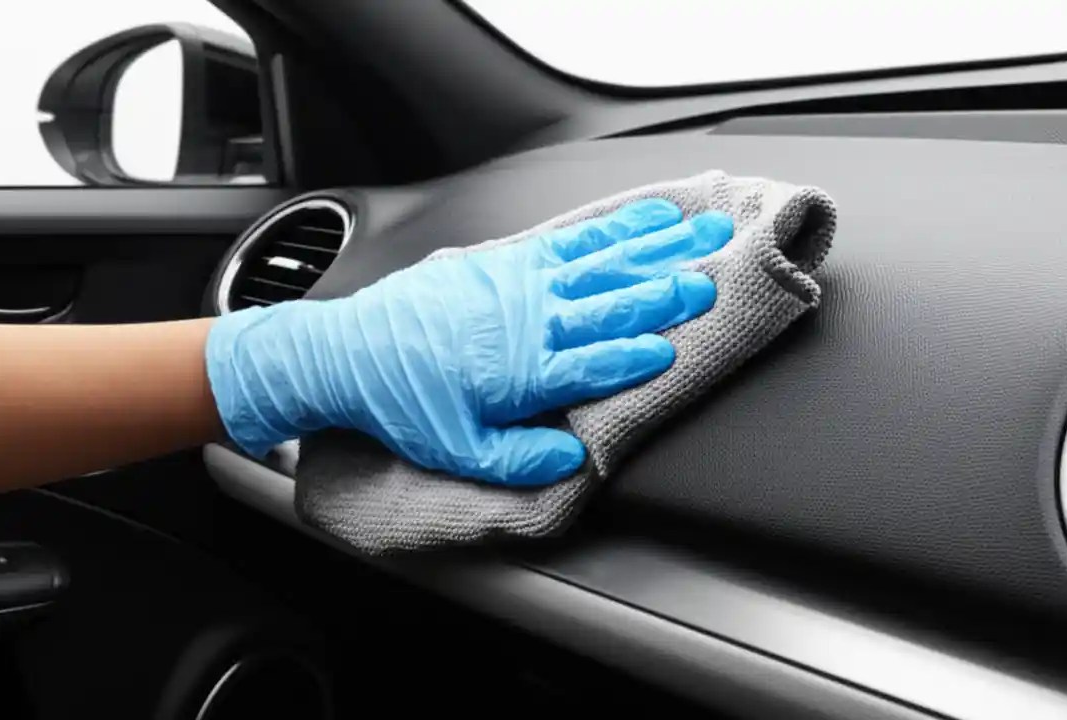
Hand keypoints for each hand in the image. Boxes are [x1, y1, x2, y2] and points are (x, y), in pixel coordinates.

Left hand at [206, 199, 732, 485]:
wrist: (348, 351)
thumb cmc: (404, 402)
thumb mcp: (456, 451)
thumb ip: (517, 461)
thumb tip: (570, 461)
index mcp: (525, 372)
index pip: (599, 360)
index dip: (644, 351)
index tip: (684, 340)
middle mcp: (531, 320)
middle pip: (613, 302)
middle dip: (668, 288)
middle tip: (717, 275)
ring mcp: (522, 282)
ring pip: (603, 263)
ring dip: (658, 248)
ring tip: (706, 233)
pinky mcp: (509, 258)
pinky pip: (572, 238)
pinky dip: (614, 227)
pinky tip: (648, 218)